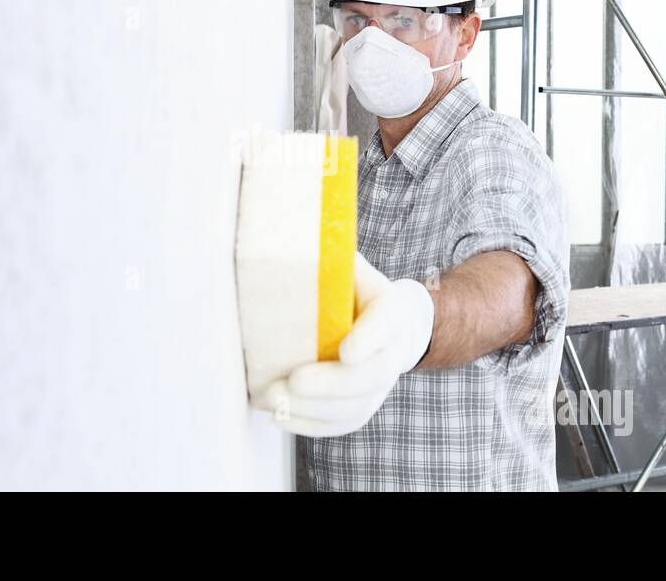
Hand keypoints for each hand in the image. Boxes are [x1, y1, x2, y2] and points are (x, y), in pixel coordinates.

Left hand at [254, 252, 434, 436]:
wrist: (383, 322)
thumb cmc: (352, 289)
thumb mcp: (345, 265)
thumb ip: (325, 258)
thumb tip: (280, 239)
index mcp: (390, 309)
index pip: (386, 322)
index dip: (369, 338)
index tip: (346, 351)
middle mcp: (392, 350)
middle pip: (372, 375)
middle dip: (331, 384)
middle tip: (293, 382)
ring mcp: (380, 384)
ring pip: (355, 407)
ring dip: (313, 410)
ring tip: (273, 399)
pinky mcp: (362, 404)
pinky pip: (341, 424)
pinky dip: (309, 425)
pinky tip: (278, 416)